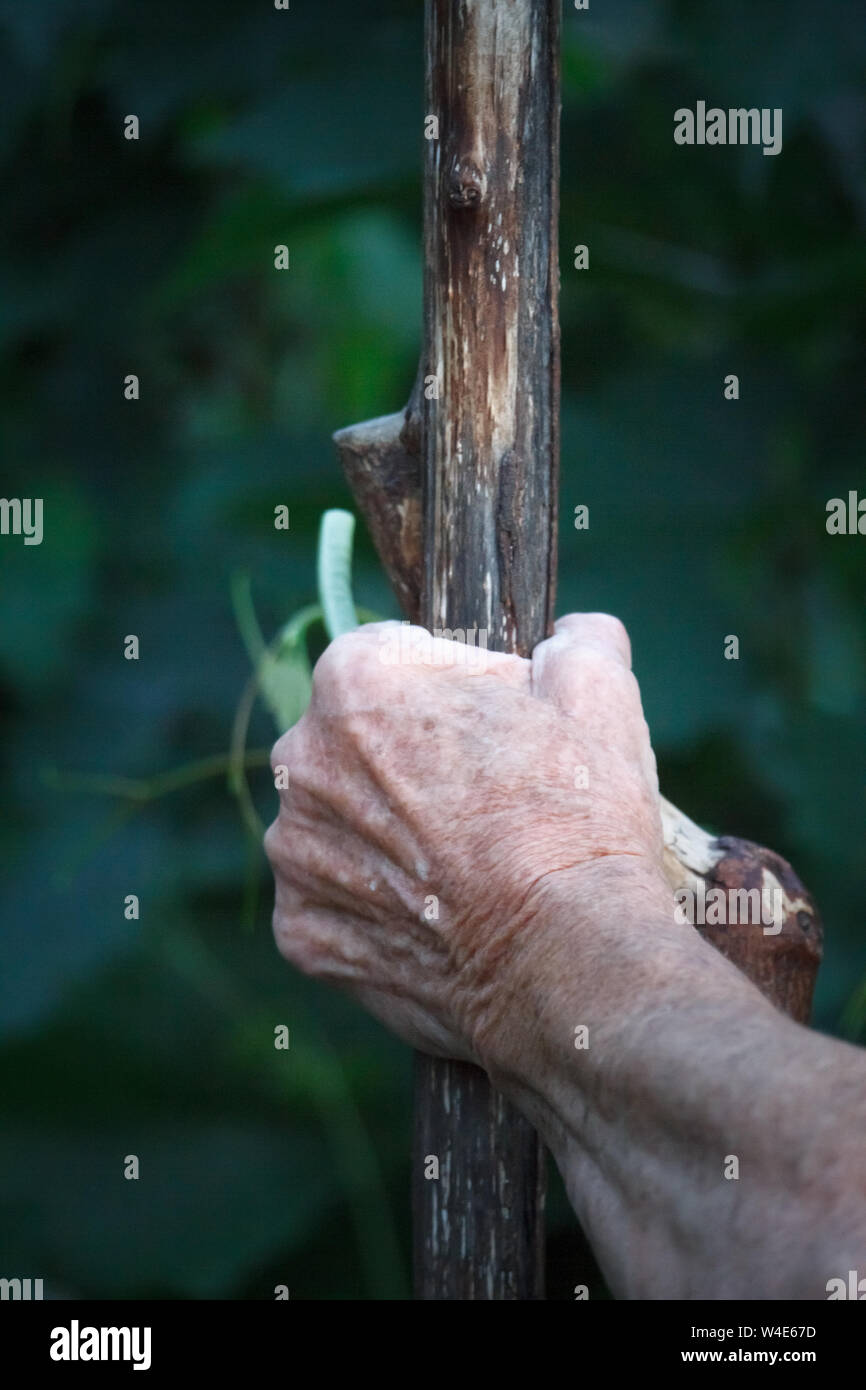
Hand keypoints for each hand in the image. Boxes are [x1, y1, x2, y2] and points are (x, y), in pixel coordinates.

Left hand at [265, 614, 671, 1068]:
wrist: (567, 960)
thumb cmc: (577, 817)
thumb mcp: (599, 694)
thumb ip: (577, 640)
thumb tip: (573, 634)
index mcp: (355, 680)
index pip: (392, 655)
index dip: (451, 683)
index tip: (494, 722)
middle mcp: (300, 759)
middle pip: (354, 740)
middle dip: (409, 757)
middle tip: (485, 798)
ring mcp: (294, 852)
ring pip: (339, 822)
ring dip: (385, 834)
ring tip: (463, 866)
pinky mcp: (300, 932)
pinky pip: (332, 903)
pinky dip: (374, 908)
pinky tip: (435, 919)